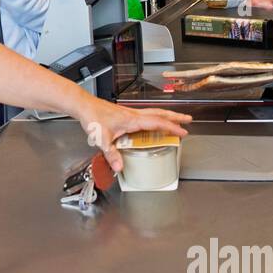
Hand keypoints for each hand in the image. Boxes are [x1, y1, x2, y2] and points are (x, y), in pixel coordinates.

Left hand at [77, 98, 191, 173]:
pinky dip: (154, 117)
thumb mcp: (102, 138)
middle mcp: (133, 114)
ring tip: (175, 119)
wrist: (84, 106)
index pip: (157, 122)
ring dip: (166, 115)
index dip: (171, 127)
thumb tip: (119, 167)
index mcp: (132, 120)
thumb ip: (111, 154)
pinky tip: (153, 123)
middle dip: (175, 117)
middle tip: (188, 119)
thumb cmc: (92, 117)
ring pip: (153, 112)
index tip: (183, 132)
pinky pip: (145, 115)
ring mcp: (130, 113)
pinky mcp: (125, 113)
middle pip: (159, 114)